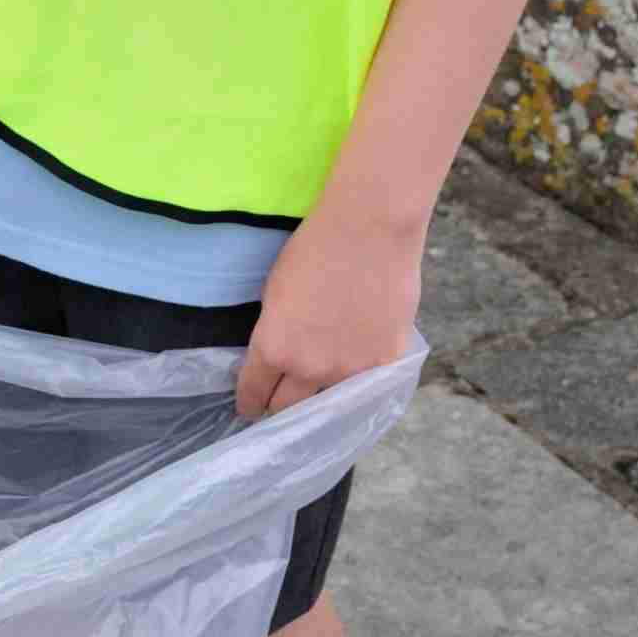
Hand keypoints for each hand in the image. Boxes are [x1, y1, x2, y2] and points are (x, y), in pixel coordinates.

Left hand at [236, 203, 423, 421]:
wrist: (370, 229)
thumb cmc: (314, 249)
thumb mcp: (275, 293)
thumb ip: (276, 334)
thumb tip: (280, 355)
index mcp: (275, 349)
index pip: (255, 393)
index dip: (250, 401)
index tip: (250, 407)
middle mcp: (311, 368)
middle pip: (288, 407)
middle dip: (281, 403)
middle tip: (283, 395)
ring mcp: (352, 370)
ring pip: (331, 397)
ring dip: (325, 387)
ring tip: (329, 368)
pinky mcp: (387, 361)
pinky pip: (369, 382)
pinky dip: (364, 373)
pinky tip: (363, 354)